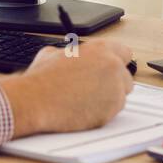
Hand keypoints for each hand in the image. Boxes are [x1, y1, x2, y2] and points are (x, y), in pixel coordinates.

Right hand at [0, 39, 134, 137]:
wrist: (36, 100)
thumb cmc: (42, 78)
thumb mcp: (53, 53)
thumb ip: (72, 53)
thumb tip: (70, 56)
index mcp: (100, 49)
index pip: (124, 53)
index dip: (116, 63)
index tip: (110, 70)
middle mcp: (112, 66)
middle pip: (126, 77)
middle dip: (113, 84)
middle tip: (95, 90)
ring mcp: (115, 88)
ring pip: (121, 96)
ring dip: (108, 99)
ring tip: (84, 101)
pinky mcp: (112, 109)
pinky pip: (114, 112)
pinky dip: (102, 113)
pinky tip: (84, 110)